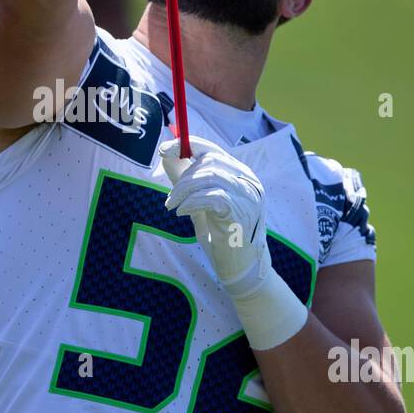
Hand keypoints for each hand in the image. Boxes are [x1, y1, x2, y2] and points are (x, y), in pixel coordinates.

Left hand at [160, 135, 272, 298]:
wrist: (239, 267)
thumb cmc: (219, 234)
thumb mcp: (199, 202)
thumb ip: (186, 178)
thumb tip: (167, 153)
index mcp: (240, 174)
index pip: (212, 149)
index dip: (186, 145)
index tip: (164, 149)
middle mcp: (249, 181)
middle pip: (210, 161)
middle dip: (182, 176)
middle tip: (170, 197)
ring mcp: (249, 196)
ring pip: (210, 177)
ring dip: (184, 190)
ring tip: (173, 206)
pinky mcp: (242, 213)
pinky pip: (213, 197)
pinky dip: (192, 202)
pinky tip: (182, 213)